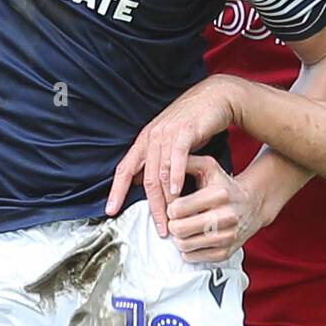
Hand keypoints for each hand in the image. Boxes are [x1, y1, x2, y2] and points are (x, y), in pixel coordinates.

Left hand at [105, 74, 245, 235]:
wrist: (214, 98)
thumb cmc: (193, 123)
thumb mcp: (168, 142)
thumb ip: (154, 161)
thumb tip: (138, 181)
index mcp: (145, 141)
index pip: (124, 168)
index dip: (116, 190)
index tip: (110, 210)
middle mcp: (152, 137)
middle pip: (145, 177)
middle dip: (152, 206)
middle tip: (160, 227)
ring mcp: (168, 133)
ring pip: (160, 171)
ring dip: (165, 197)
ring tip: (171, 216)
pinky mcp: (185, 130)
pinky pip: (177, 156)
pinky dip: (176, 174)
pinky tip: (178, 190)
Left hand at [166, 156, 264, 262]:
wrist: (252, 205)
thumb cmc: (224, 185)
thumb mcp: (209, 167)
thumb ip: (187, 162)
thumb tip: (165, 164)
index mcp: (219, 194)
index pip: (177, 209)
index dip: (170, 208)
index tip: (174, 206)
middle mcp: (226, 217)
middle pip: (179, 229)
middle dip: (172, 224)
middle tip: (176, 219)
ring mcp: (227, 236)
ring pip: (184, 246)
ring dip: (179, 238)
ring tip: (184, 228)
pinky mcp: (226, 252)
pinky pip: (194, 257)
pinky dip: (188, 250)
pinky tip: (194, 238)